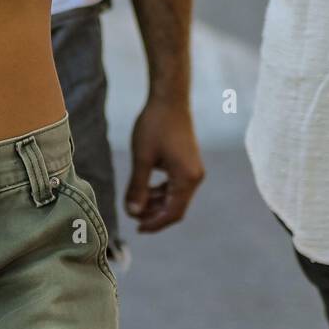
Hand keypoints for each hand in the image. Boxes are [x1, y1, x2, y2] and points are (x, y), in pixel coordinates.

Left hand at [124, 98, 204, 231]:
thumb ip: (138, 187)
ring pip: (175, 196)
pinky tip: (145, 189)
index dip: (155, 223)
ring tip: (136, 204)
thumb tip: (133, 212)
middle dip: (155, 214)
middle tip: (133, 217)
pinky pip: (176, 185)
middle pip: (176, 207)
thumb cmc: (154, 126)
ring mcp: (193, 170)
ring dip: (157, 203)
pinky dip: (161, 190)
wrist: (169, 100)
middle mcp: (195, 177)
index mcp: (187, 179)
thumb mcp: (142, 158)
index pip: (173, 213)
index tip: (137, 228)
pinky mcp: (188, 163)